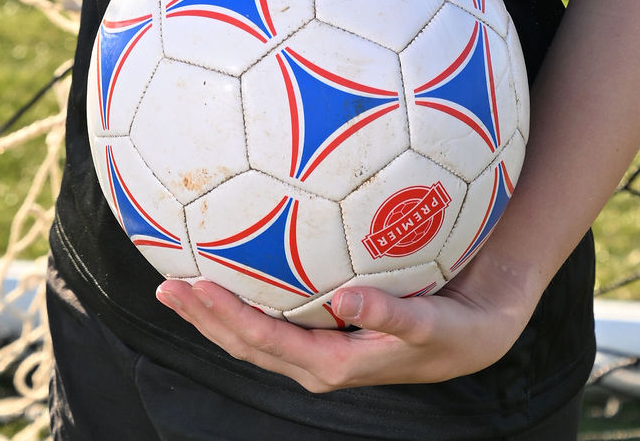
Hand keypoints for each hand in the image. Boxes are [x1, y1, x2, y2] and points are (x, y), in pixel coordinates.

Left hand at [154, 267, 532, 394]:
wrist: (472, 335)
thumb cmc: (451, 328)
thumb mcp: (429, 324)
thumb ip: (389, 313)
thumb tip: (348, 297)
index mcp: (333, 365)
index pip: (265, 342)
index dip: (226, 317)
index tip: (195, 287)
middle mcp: (316, 364)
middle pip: (245, 344)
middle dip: (204, 318)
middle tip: (167, 286)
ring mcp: (316, 352)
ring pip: (253, 337)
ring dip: (214, 314)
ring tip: (178, 286)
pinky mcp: (324, 336)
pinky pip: (274, 322)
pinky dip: (243, 302)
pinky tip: (229, 274)